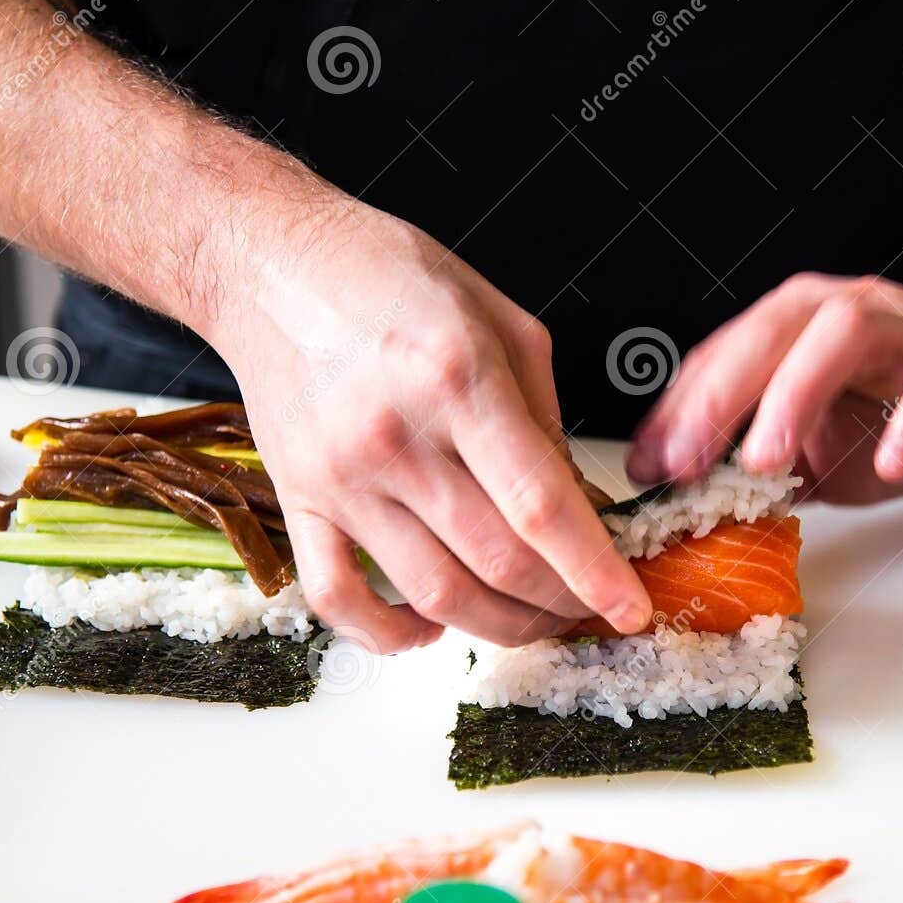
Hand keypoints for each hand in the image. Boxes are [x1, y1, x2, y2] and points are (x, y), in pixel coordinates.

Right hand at [212, 195, 650, 650]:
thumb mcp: (501, 320)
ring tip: (531, 619)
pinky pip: (337, 597)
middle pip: (497, 562)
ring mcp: (341, 477)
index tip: (629, 607)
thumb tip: (579, 507)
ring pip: (433, 593)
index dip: (594, 571)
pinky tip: (430, 628)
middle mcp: (396, 435)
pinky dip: (389, 635)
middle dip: (561, 603)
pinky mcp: (297, 501)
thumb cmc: (388, 279)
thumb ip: (544, 418)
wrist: (272, 267)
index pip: (541, 506)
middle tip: (588, 608)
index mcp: (457, 378)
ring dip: (497, 625)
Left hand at [626, 274, 902, 502]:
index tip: (645, 466)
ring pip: (842, 335)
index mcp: (800, 330)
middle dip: (718, 394)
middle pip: (769, 331)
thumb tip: (686, 501)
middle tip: (687, 460)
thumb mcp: (822, 450)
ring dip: (795, 393)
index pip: (724, 356)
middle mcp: (848, 314)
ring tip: (768, 459)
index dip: (678, 410)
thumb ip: (761, 466)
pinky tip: (890, 462)